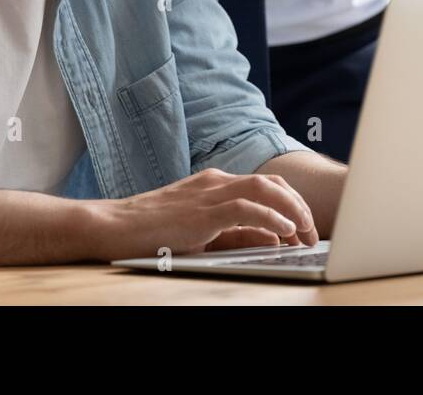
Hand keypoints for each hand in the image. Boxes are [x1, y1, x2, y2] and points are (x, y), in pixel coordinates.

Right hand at [96, 167, 318, 259]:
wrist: (110, 227)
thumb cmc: (150, 233)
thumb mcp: (201, 234)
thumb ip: (236, 235)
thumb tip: (273, 239)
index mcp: (215, 184)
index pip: (265, 186)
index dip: (291, 203)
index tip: (305, 227)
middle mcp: (215, 182)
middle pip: (272, 183)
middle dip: (298, 205)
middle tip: (312, 232)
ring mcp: (207, 193)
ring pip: (264, 189)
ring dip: (291, 209)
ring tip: (305, 230)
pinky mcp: (200, 212)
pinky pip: (245, 209)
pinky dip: (269, 218)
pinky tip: (284, 231)